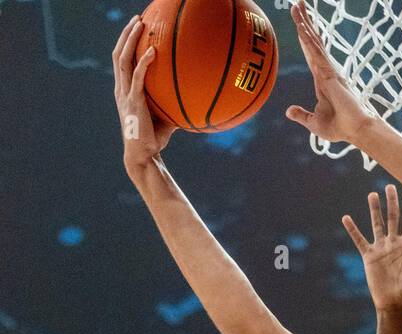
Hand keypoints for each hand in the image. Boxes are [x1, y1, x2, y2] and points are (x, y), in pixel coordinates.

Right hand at [112, 16, 175, 177]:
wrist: (144, 156)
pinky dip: (144, 63)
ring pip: (123, 60)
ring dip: (130, 40)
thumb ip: (172, 103)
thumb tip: (193, 96)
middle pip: (118, 53)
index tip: (136, 28)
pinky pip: (137, 78)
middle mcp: (121, 89)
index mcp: (124, 90)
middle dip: (126, 34)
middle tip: (137, 18)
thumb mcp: (165, 116)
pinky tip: (153, 52)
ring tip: (140, 25)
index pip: (121, 61)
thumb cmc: (154, 139)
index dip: (126, 43)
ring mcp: (125, 95)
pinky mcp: (133, 102)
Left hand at [286, 1, 370, 147]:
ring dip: (304, 24)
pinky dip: (309, 40)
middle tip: (296, 3)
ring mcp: (329, 70)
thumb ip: (301, 115)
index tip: (299, 20)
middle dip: (304, 21)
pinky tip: (302, 28)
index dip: (303, 36)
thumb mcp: (314, 123)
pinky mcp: (331, 74)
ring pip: (313, 42)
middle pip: (311, 41)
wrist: (355, 131)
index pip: (309, 52)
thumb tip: (288, 111)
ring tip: (297, 6)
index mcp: (321, 79)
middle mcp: (325, 70)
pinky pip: (317, 53)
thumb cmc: (340, 128)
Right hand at [343, 186, 401, 313]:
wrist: (396, 305)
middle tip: (390, 185)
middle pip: (393, 218)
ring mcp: (381, 250)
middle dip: (392, 202)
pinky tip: (346, 218)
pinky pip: (359, 240)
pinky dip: (353, 229)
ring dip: (374, 210)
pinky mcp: (369, 257)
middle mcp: (394, 244)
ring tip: (372, 194)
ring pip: (376, 224)